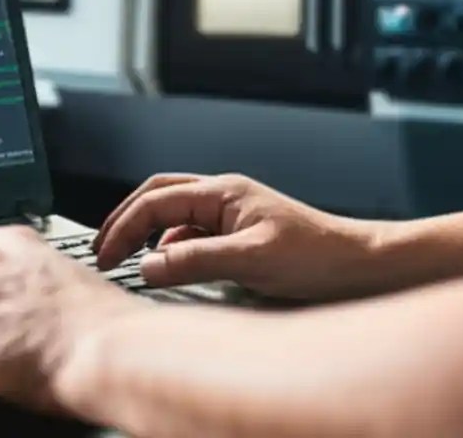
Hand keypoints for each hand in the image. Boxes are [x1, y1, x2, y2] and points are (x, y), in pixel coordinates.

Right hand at [93, 173, 390, 300]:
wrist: (359, 266)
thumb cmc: (317, 257)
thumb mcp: (250, 260)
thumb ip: (195, 260)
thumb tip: (146, 265)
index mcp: (223, 191)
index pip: (155, 200)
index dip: (123, 227)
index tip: (106, 257)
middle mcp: (224, 197)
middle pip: (158, 196)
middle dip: (125, 221)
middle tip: (103, 251)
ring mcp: (232, 215)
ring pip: (174, 215)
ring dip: (147, 234)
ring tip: (128, 261)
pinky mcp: (240, 236)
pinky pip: (193, 235)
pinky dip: (172, 249)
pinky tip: (171, 271)